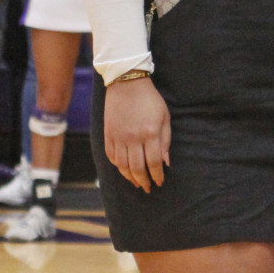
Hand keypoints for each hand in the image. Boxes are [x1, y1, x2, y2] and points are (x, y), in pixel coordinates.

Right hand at [104, 76, 170, 191]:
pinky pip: (111, 155)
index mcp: (149, 133)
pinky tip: (124, 170)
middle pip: (137, 167)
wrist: (127, 84)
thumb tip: (166, 163)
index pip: (153, 162)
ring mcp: (118, 137)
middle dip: (143, 180)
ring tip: (136, 182)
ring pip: (122, 165)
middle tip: (147, 187)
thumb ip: (165, 141)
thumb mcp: (165, 118)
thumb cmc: (150, 100)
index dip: (157, 175)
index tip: (160, 182)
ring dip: (129, 176)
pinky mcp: (107, 134)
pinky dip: (117, 166)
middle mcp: (132, 138)